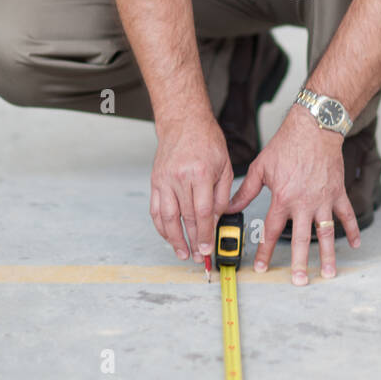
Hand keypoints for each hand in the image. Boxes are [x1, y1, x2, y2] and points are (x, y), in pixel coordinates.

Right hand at [150, 114, 232, 265]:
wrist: (183, 123)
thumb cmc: (206, 141)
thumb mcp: (225, 166)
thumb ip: (222, 195)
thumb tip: (217, 220)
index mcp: (200, 173)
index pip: (203, 212)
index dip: (205, 234)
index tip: (208, 249)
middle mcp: (180, 178)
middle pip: (186, 218)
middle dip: (193, 241)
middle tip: (198, 256)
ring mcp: (164, 180)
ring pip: (167, 217)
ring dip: (174, 239)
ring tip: (182, 253)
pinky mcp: (155, 182)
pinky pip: (156, 209)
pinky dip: (161, 226)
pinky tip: (168, 236)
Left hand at [226, 103, 360, 284]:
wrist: (313, 128)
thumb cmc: (285, 145)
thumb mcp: (260, 168)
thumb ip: (245, 191)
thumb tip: (229, 207)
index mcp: (283, 198)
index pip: (272, 231)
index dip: (265, 251)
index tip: (262, 267)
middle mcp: (304, 203)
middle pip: (301, 239)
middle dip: (300, 263)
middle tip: (299, 281)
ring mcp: (323, 200)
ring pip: (326, 233)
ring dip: (328, 255)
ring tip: (329, 273)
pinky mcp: (337, 193)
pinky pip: (346, 215)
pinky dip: (353, 230)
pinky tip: (356, 245)